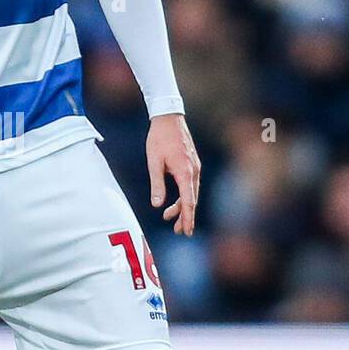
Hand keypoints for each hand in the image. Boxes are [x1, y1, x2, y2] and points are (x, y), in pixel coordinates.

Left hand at [146, 113, 200, 235]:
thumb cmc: (159, 138)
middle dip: (186, 217)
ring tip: (170, 217)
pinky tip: (175, 201)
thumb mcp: (154, 162)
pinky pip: (190, 184)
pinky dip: (184, 195)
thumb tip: (157, 205)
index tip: (187, 231)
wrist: (168, 117)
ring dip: (183, 206)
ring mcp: (195, 166)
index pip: (189, 201)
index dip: (188, 218)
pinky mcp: (192, 163)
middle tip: (178, 232)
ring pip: (192, 192)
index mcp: (185, 172)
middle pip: (192, 199)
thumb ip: (157, 184)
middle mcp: (194, 170)